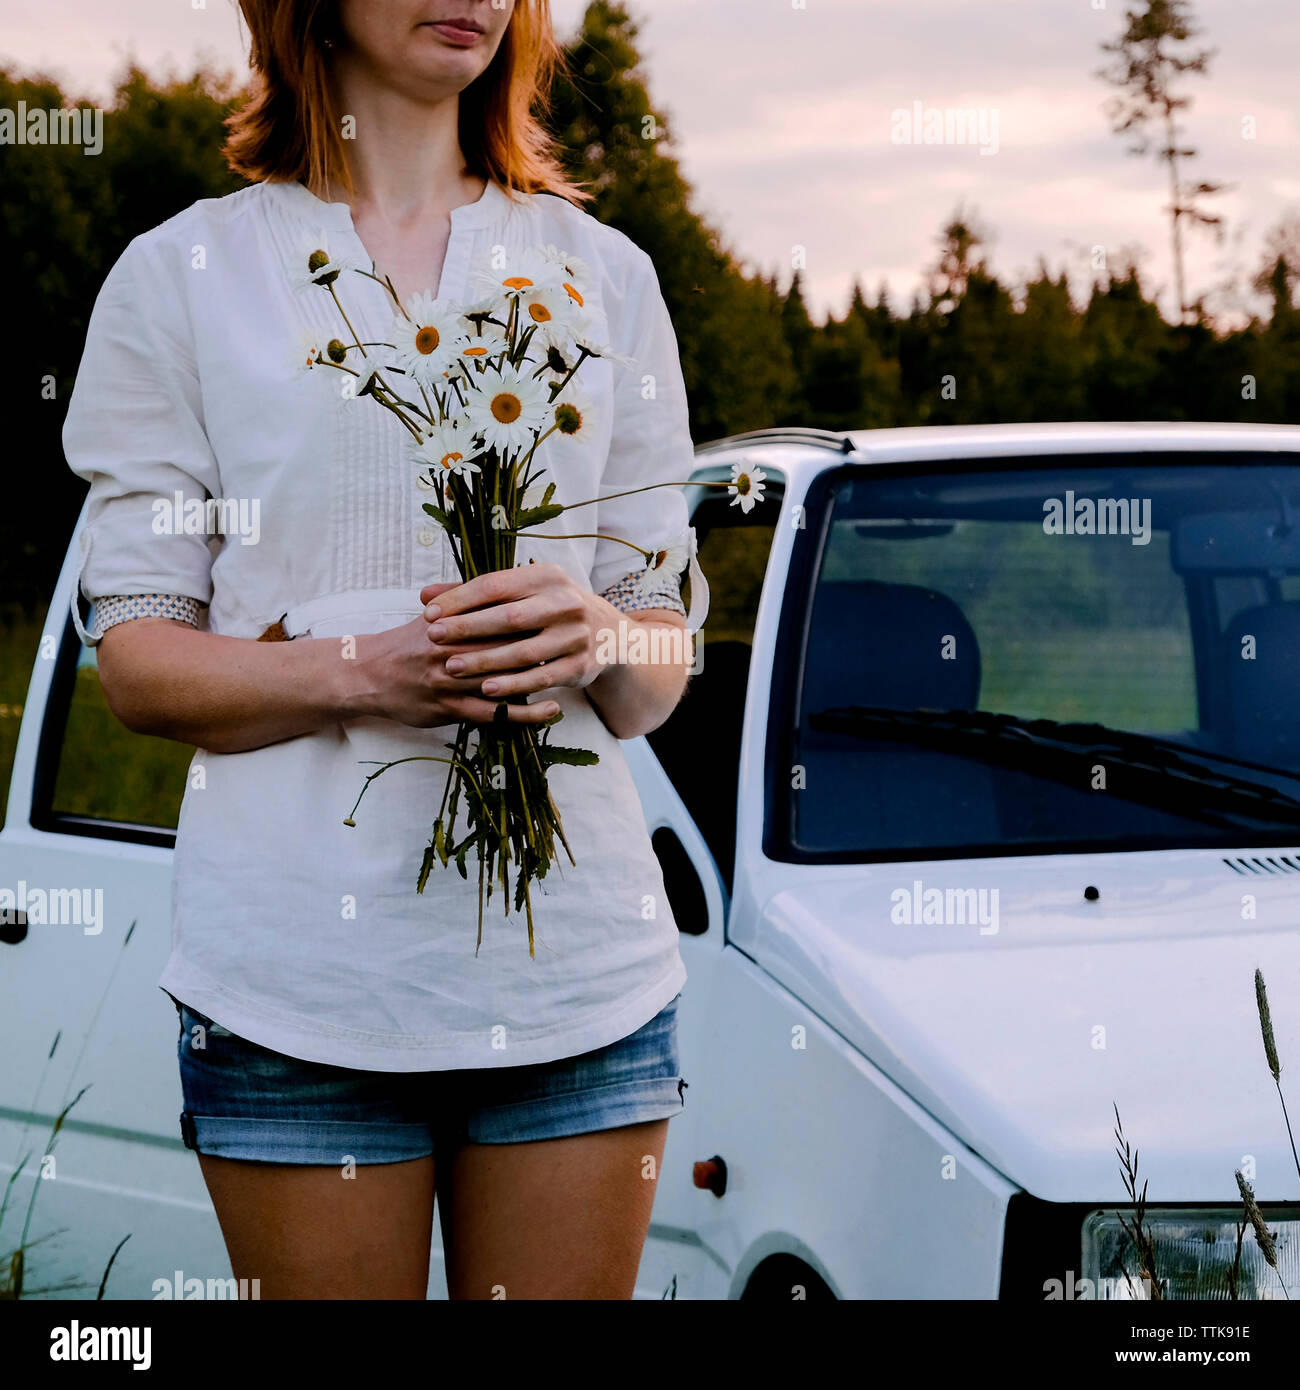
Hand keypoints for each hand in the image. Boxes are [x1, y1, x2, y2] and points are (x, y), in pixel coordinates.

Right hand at [353, 583, 561, 727]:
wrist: (367, 675)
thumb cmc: (407, 643)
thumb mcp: (432, 615)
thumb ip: (463, 598)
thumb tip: (501, 580)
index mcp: (449, 623)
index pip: (495, 615)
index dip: (529, 615)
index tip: (557, 613)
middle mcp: (450, 651)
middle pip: (503, 646)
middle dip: (537, 644)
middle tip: (571, 642)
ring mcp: (449, 683)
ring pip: (501, 680)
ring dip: (537, 679)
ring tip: (570, 675)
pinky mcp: (448, 710)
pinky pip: (493, 714)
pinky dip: (524, 713)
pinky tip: (550, 710)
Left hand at [419, 563, 604, 699]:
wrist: (608, 633)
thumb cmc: (549, 609)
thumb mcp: (522, 592)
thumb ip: (474, 594)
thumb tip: (425, 596)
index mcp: (546, 576)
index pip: (495, 585)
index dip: (460, 599)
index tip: (429, 612)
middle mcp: (565, 602)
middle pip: (508, 616)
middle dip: (467, 627)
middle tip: (433, 637)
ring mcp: (576, 635)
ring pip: (523, 651)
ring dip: (485, 661)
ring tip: (452, 667)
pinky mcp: (581, 665)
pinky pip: (541, 676)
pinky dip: (513, 685)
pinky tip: (486, 689)